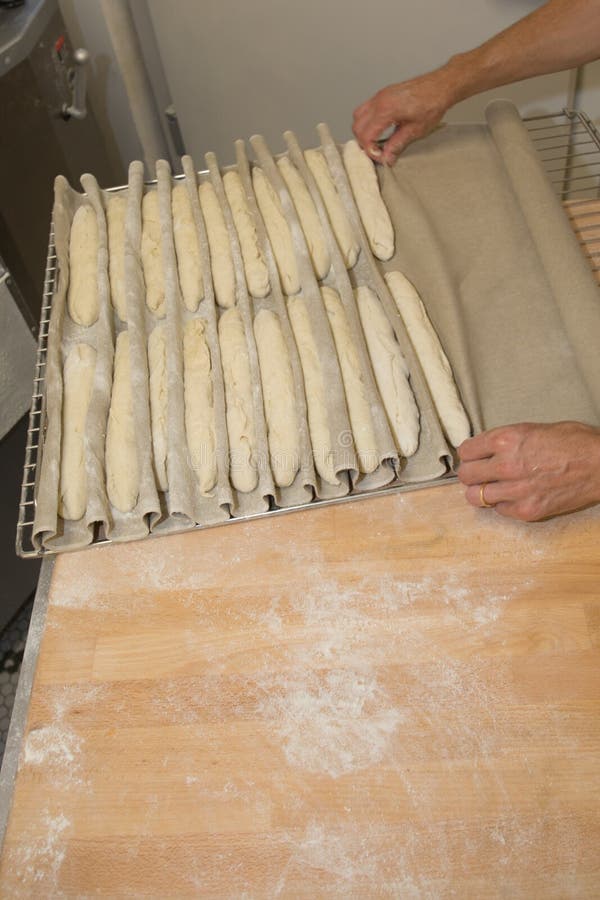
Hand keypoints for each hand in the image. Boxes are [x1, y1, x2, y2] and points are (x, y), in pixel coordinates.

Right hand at [352, 69, 455, 165]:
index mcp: (386, 110)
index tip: (380, 157)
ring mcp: (380, 96)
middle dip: (364, 142)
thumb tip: (386, 158)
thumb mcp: (415, 131)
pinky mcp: (383, 94)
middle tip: (378, 151)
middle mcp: (379, 101)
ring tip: (377, 141)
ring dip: (364, 131)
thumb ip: (397, 145)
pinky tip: (381, 129)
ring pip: (358, 116)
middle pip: (357, 126)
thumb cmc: (432, 104)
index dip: (370, 150)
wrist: (440, 86)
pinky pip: (366, 109)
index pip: (366, 135)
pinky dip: (368, 121)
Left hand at [457, 421, 599, 520]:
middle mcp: (506, 465)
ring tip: (493, 487)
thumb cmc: (573, 442)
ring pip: (475, 497)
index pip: (466, 451)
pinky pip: (498, 510)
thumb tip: (485, 449)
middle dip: (471, 473)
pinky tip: (513, 496)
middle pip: (466, 475)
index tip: (474, 457)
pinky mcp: (527, 510)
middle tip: (480, 473)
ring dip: (482, 491)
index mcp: (506, 439)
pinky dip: (502, 504)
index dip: (469, 454)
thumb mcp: (533, 429)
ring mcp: (516, 491)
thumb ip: (506, 440)